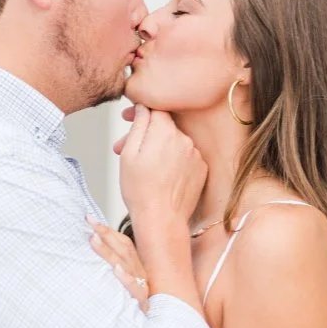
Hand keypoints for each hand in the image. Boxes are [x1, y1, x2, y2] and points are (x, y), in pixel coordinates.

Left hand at [88, 216, 150, 311]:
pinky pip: (134, 289)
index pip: (124, 244)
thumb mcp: (123, 285)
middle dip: (106, 234)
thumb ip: (114, 268)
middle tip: (90, 222)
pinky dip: (125, 278)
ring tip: (94, 239)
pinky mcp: (141, 304)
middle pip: (124, 250)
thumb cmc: (132, 307)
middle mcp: (140, 275)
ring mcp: (142, 288)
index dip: (107, 230)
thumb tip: (93, 248)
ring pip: (126, 265)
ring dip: (108, 252)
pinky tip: (116, 270)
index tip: (89, 218)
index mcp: (137, 268)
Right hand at [116, 104, 205, 227]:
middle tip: (125, 149)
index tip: (130, 119)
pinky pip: (185, 157)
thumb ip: (138, 126)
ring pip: (175, 143)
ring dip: (160, 149)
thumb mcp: (128, 155)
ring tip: (144, 168)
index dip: (141, 112)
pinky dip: (173, 161)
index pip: (156, 109)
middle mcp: (184, 140)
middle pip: (165, 127)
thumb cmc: (140, 191)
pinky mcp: (201, 169)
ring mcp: (195, 155)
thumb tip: (143, 108)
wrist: (161, 219)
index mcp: (165, 133)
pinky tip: (161, 176)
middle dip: (147, 134)